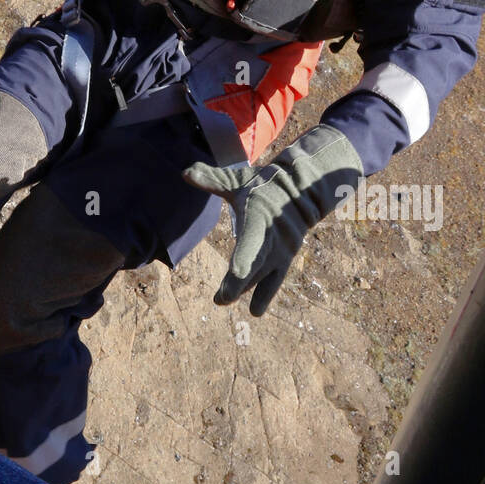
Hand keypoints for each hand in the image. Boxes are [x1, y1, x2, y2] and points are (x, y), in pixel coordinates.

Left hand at [183, 125, 362, 315]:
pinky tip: (255, 311)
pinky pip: (273, 280)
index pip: (250, 238)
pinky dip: (264, 294)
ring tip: (223, 301)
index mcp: (258, 216)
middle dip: (238, 283)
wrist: (299, 192)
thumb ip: (211, 179)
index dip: (244, 256)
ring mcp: (281, 251)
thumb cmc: (260, 185)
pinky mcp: (284, 260)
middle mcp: (272, 237)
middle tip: (221, 299)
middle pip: (255, 264)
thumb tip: (185, 172)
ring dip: (245, 290)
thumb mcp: (237, 180)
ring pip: (262, 276)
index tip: (234, 273)